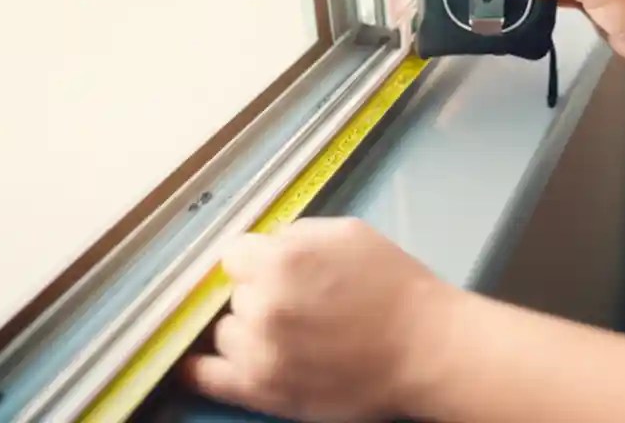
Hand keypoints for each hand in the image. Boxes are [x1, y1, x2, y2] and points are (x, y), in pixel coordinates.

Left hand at [177, 217, 458, 422]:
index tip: (272, 269)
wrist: (426, 349)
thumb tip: (259, 246)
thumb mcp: (347, 233)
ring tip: (286, 334)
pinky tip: (199, 361)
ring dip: (247, 329)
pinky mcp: (264, 390)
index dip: (256, 260)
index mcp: (283, 258)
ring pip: (227, 331)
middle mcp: (264, 304)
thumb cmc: (395, 288)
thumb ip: (294, 235)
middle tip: (298, 303)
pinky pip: (207, 377)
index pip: (234, 253)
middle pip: (233, 293)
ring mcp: (261, 351)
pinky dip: (199, 368)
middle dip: (258, 293)